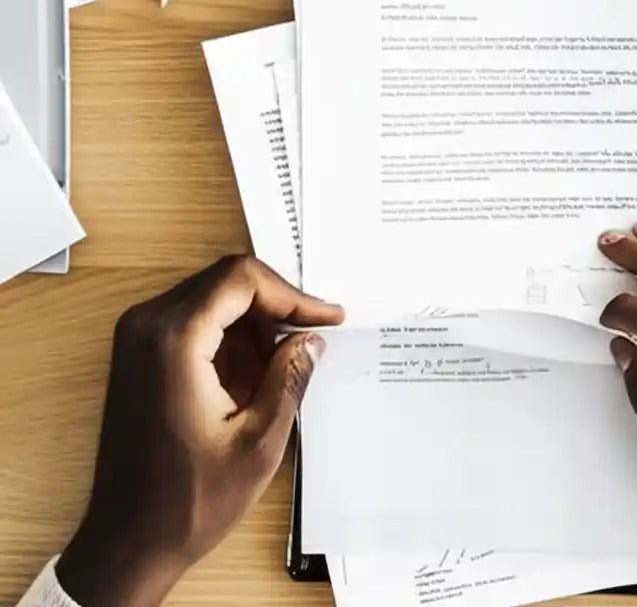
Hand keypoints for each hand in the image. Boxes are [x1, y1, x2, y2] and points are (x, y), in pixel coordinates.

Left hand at [56, 256, 343, 606]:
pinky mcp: (138, 357)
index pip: (241, 279)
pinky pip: (194, 322)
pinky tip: (257, 375)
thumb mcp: (260, 440)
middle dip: (277, 306)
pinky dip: (231, 337)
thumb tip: (311, 339)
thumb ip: (288, 378)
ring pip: (212, 298)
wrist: (131, 537)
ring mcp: (136, 341)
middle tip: (316, 337)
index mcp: (173, 342)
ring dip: (255, 324)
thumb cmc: (187, 499)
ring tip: (287, 366)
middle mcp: (146, 328)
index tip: (326, 319)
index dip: (293, 294)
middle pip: (226, 282)